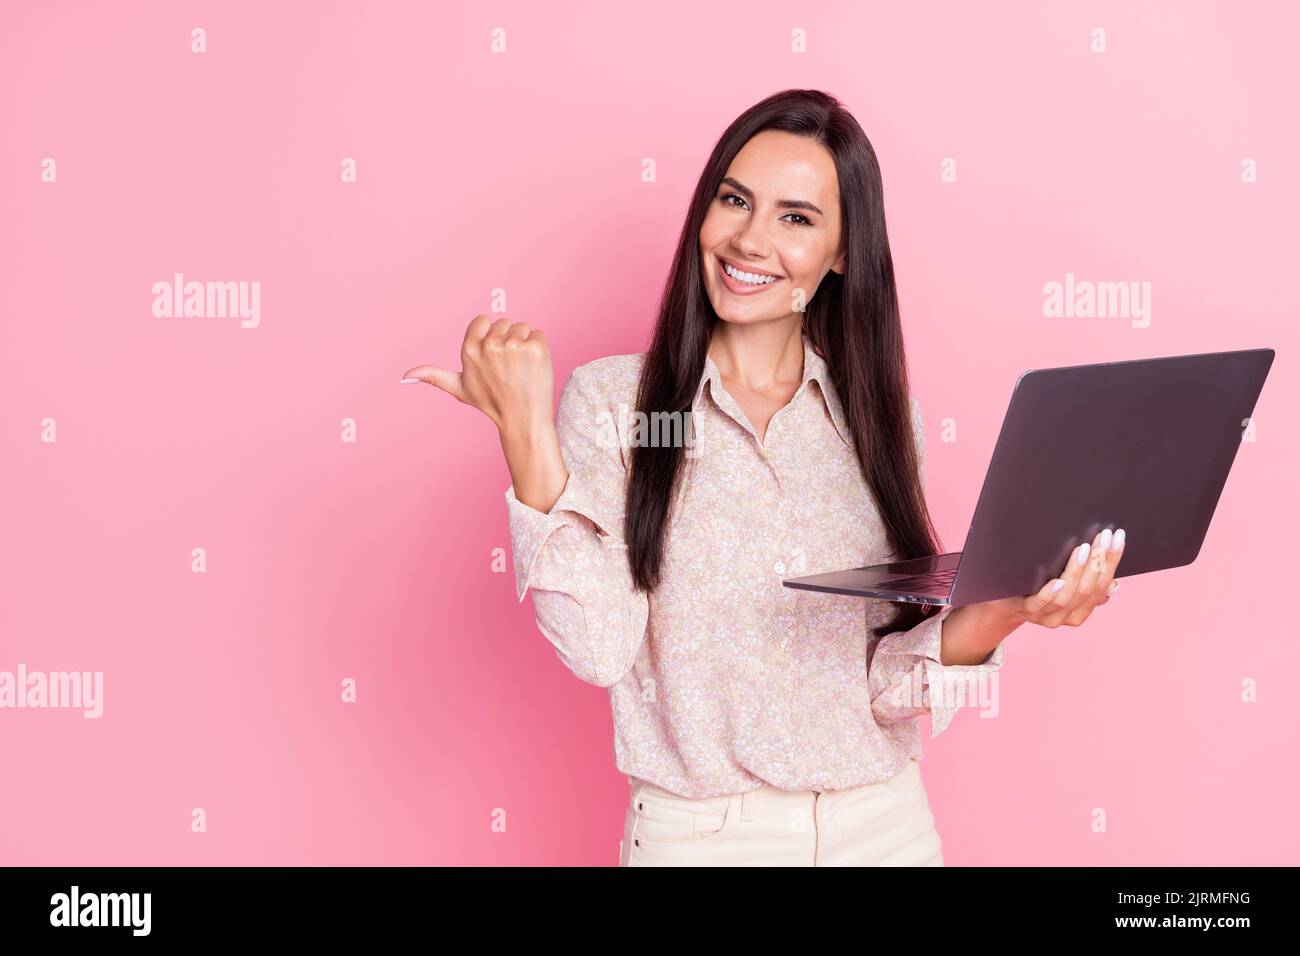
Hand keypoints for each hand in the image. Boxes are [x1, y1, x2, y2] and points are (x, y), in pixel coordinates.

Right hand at [400, 314, 553, 434]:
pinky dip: (540, 348)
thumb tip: (405, 377)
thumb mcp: (459, 388)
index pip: (483, 320)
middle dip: (507, 340)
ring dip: (524, 344)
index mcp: (469, 350)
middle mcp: (490, 346)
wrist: (522, 419)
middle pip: (504, 323)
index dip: (489, 336)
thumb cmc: (491, 403)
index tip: (493, 356)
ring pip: (522, 327)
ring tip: (521, 368)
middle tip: (508, 367)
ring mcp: (515, 346)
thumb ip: (434, 376)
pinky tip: (534, 367)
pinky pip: (539, 334)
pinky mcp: (536, 348)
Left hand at [983, 527, 1126, 628]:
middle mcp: (1065, 616)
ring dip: (1078, 571)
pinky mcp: (1024, 609)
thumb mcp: (1063, 586)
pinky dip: (1052, 592)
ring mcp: (1044, 615)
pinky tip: (1059, 579)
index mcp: (1080, 611)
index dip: (1112, 562)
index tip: (1118, 538)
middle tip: (1104, 536)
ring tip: (1084, 549)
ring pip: (1068, 596)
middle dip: (1099, 562)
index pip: (1102, 586)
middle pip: (1088, 590)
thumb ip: (1085, 586)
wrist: (999, 602)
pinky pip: (1041, 603)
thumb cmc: (1035, 587)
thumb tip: (1114, 584)